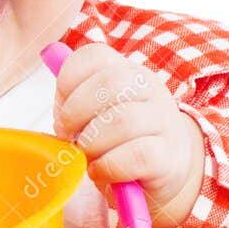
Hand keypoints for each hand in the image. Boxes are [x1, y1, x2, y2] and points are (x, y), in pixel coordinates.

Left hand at [48, 43, 204, 227]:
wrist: (164, 169)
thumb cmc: (119, 139)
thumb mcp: (95, 114)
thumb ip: (74, 105)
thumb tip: (60, 116)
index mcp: (126, 70)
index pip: (94, 55)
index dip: (67, 81)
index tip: (61, 110)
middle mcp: (149, 88)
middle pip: (110, 82)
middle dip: (76, 112)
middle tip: (68, 136)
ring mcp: (163, 121)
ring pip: (123, 120)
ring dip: (92, 143)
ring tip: (86, 158)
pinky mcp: (168, 156)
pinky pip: (136, 155)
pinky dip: (108, 166)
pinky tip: (100, 172)